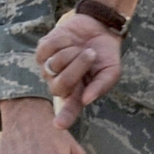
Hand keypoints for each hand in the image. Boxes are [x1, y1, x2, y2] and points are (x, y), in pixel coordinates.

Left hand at [33, 11, 124, 127]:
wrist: (98, 28)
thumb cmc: (106, 54)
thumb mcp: (111, 72)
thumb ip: (102, 86)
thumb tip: (86, 100)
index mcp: (78, 92)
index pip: (70, 108)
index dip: (65, 116)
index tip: (59, 125)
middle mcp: (60, 83)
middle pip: (61, 85)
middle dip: (77, 68)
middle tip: (90, 54)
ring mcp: (48, 67)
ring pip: (55, 64)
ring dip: (73, 51)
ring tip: (80, 47)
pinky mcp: (42, 50)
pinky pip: (48, 47)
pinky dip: (63, 40)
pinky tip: (69, 40)